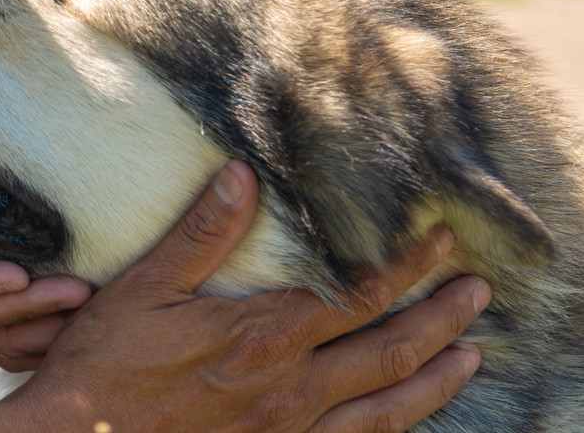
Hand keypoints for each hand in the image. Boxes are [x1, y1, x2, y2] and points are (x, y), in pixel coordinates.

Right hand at [6, 161, 487, 431]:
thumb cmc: (104, 369)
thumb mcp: (143, 289)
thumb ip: (201, 235)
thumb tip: (244, 176)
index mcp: (264, 334)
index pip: (359, 292)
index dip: (407, 265)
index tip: (442, 238)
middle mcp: (292, 386)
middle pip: (389, 349)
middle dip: (441, 317)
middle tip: (479, 291)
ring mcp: (290, 430)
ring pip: (387, 409)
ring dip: (435, 379)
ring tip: (471, 356)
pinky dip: (395, 431)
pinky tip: (409, 419)